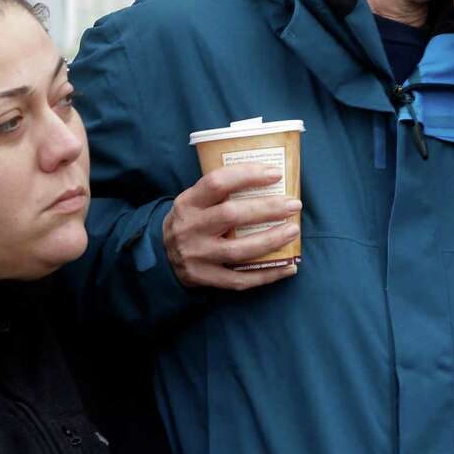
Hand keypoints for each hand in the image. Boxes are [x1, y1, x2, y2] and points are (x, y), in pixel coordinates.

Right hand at [163, 164, 301, 289]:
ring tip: (293, 230)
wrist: (160, 256)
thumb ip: (219, 194)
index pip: (217, 183)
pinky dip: (267, 274)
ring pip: (239, 250)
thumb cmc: (189, 222)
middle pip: (232, 215)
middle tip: (294, 204)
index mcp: (188, 203)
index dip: (248, 176)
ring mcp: (196, 256)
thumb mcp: (193, 202)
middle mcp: (190, 228)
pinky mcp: (204, 278)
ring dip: (271, 240)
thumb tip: (268, 181)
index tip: (275, 173)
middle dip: (267, 209)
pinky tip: (288, 266)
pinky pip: (240, 279)